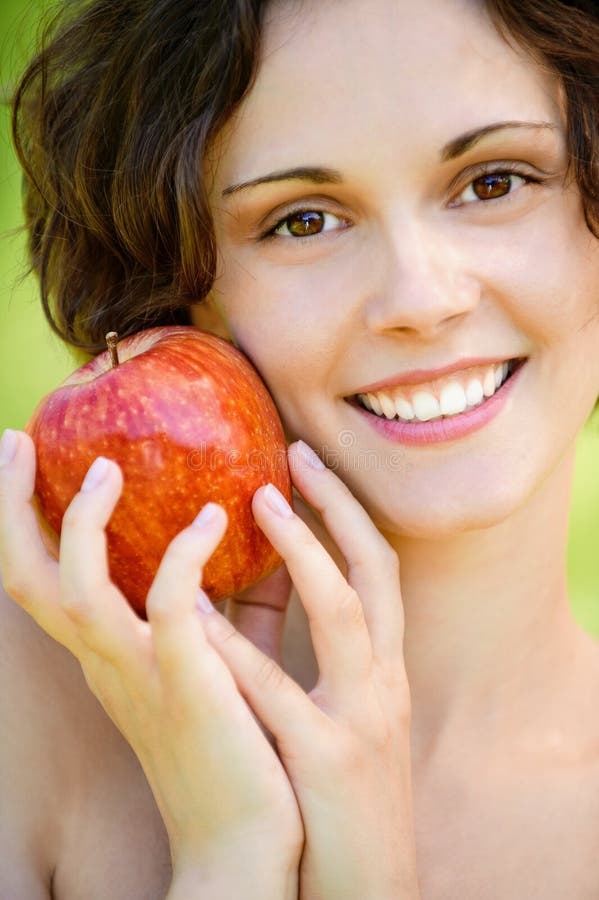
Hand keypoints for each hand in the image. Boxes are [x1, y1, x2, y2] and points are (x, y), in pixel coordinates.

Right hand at [0, 430, 301, 896]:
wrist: (243, 847)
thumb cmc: (234, 748)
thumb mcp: (217, 666)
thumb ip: (223, 608)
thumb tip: (246, 538)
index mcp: (108, 655)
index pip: (45, 579)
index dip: (25, 521)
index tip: (28, 462)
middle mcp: (105, 661)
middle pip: (27, 576)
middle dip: (9, 507)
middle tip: (13, 441)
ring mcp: (138, 674)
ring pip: (75, 586)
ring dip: (81, 521)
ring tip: (105, 467)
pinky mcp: (186, 685)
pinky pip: (169, 607)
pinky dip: (183, 555)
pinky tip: (214, 517)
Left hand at [205, 440, 420, 899]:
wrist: (363, 891)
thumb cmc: (340, 799)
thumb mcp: (337, 717)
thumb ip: (310, 657)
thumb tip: (262, 593)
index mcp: (383, 670)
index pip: (379, 572)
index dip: (350, 514)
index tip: (309, 465)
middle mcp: (384, 682)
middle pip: (376, 572)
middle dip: (341, 508)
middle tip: (298, 455)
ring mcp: (361, 718)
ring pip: (345, 612)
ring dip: (304, 550)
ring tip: (259, 501)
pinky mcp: (329, 761)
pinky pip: (279, 690)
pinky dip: (240, 645)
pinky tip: (198, 609)